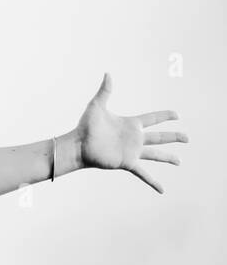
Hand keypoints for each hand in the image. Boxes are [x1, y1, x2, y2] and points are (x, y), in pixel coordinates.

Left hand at [74, 73, 187, 193]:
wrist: (77, 146)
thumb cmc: (85, 126)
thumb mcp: (96, 106)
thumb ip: (105, 91)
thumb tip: (108, 73)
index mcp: (130, 124)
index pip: (153, 118)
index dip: (165, 116)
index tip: (176, 114)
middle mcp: (134, 138)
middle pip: (159, 137)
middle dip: (174, 137)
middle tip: (187, 138)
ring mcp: (132, 151)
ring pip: (155, 154)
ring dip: (168, 158)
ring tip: (180, 162)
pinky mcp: (127, 163)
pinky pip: (143, 174)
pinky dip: (153, 182)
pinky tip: (162, 190)